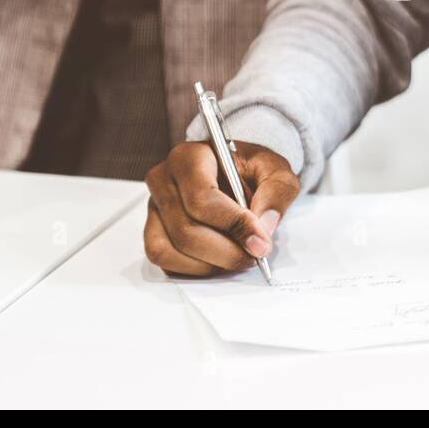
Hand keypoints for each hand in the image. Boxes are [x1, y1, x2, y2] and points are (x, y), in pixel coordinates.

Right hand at [143, 141, 300, 276]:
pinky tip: (217, 259)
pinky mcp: (152, 231)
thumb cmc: (251, 169)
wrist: (236, 174)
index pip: (202, 199)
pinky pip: (165, 261)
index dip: (233, 225)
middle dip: (226, 252)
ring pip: (172, 250)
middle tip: (254, 256)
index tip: (261, 243)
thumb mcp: (275, 170)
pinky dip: (194, 269)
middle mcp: (163, 180)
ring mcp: (154, 208)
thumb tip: (263, 227)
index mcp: (189, 157)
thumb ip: (276, 192)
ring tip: (237, 256)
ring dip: (210, 264)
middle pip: (186, 230)